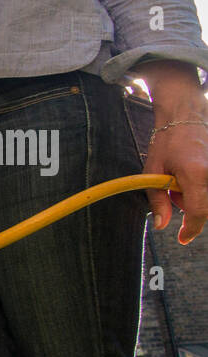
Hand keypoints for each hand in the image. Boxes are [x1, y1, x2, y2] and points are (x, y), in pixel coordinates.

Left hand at [145, 120, 207, 243]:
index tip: (183, 238)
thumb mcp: (154, 172)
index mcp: (196, 174)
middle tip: (172, 191)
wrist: (184, 118)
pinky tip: (188, 176)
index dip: (192, 228)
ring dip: (192, 196)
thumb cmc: (167, 142)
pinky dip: (198, 188)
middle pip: (205, 206)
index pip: (199, 211)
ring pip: (206, 198)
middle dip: (187, 207)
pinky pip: (207, 188)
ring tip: (178, 178)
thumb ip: (158, 201)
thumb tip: (161, 225)